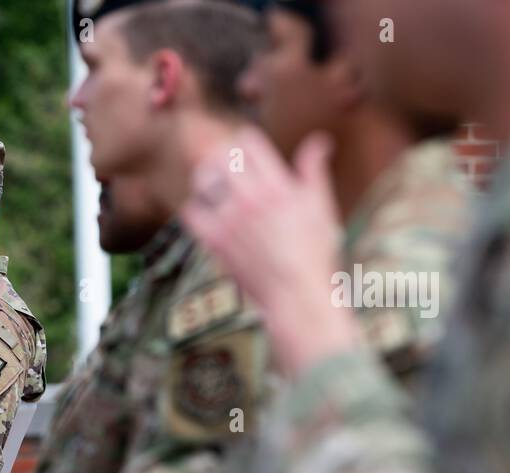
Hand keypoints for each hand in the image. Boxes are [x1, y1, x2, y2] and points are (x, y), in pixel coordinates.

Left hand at [181, 127, 359, 376]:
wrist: (296, 294)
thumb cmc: (314, 253)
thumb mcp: (320, 207)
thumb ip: (313, 171)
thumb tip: (319, 140)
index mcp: (278, 185)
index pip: (248, 141)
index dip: (245, 142)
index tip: (246, 154)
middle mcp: (252, 198)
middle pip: (220, 156)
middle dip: (221, 157)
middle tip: (224, 168)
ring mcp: (231, 219)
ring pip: (202, 180)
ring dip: (205, 179)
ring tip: (211, 187)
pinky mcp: (215, 241)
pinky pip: (190, 212)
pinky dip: (193, 209)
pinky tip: (203, 213)